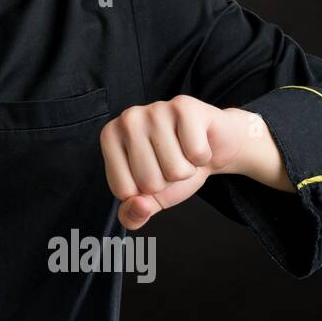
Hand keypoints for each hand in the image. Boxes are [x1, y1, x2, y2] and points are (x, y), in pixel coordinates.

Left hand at [99, 95, 255, 230]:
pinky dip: (202, 157)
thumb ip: (133, 214)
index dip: (144, 193)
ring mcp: (155, 109)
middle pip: (149, 182)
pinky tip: (198, 143)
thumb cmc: (173, 168)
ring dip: (186, 170)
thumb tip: (139, 207)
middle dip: (167, 181)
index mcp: (109, 138)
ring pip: (174, 170)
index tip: (152, 172)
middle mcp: (127, 119)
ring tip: (184, 153)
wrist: (212, 146)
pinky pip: (196, 154)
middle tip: (172, 162)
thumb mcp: (149, 198)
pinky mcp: (184, 106)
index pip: (124, 191)